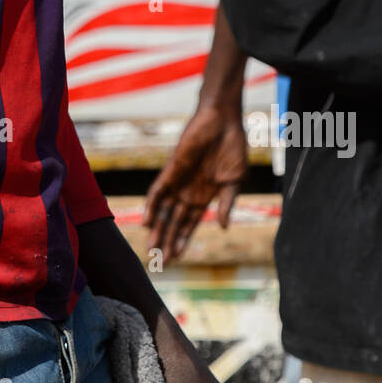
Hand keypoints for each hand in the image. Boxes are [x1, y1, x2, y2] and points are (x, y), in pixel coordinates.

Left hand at [143, 100, 247, 262]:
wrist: (223, 120)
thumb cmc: (233, 147)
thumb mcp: (235, 180)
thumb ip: (227, 203)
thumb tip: (223, 227)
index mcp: (204, 195)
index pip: (190, 223)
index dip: (183, 239)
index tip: (177, 258)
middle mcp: (188, 190)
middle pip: (174, 221)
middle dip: (167, 241)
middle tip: (158, 262)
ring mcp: (179, 180)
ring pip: (164, 210)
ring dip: (157, 229)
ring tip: (151, 248)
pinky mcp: (172, 168)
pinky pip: (158, 189)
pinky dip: (152, 205)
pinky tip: (146, 221)